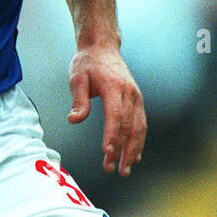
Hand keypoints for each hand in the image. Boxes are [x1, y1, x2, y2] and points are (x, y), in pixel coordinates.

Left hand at [67, 43, 145, 175]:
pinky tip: (134, 156)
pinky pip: (141, 123)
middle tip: (114, 170)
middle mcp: (129, 93)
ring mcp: (136, 97)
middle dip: (122, 151)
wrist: (103, 47)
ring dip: (132, 150)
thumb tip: (74, 120)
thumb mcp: (77, 78)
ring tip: (125, 169)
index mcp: (114, 87)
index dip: (112, 137)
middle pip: (129, 127)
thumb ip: (78, 100)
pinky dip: (139, 141)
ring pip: (138, 128)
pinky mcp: (137, 100)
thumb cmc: (88, 62)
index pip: (116, 117)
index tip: (107, 154)